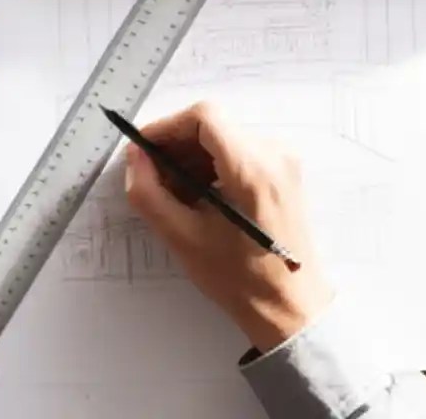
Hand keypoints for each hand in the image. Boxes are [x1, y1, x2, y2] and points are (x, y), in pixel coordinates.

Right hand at [124, 102, 333, 351]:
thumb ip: (148, 191)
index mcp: (252, 170)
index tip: (143, 150)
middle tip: (152, 178)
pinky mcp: (283, 173)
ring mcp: (283, 162)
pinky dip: (210, 165)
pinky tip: (197, 196)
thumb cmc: (239, 278)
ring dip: (191, 157)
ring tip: (173, 193)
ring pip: (222, 138)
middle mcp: (274, 155)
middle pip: (211, 126)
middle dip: (175, 146)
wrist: (290, 307)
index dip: (166, 127)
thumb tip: (135, 156)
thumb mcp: (181, 237)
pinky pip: (237, 152)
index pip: (203, 117)